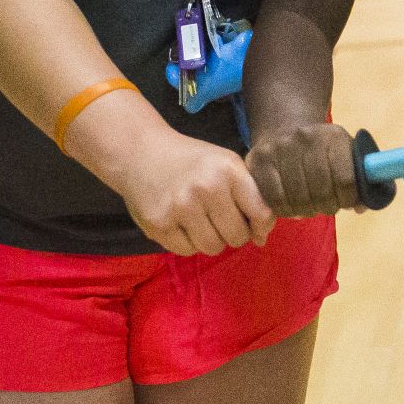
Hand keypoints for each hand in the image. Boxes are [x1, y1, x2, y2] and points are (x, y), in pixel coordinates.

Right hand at [113, 130, 276, 255]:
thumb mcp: (226, 164)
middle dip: (234, 234)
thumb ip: (250, 195)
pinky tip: (182, 224)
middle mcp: (207, 188)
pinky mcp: (158, 224)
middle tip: (223, 221)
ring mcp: (181, 208)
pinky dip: (188, 243)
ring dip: (211, 240)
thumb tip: (261, 238)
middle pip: (237, 236)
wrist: (141, 152)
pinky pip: (186, 251)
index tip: (256, 227)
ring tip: (202, 222)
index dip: (262, 226)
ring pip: (213, 247)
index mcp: (229, 170)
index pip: (261, 213)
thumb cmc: (193, 161)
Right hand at [246, 121, 363, 217]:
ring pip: (297, 199)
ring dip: (307, 210)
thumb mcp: (345, 153)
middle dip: (327, 206)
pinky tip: (292, 206)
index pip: (346, 179)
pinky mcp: (258, 160)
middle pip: (321, 192)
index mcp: (334, 136)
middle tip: (327, 206)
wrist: (284, 127)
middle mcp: (306, 138)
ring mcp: (279, 148)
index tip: (346, 202)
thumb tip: (361, 207)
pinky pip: (274, 200)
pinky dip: (286, 210)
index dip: (348, 199)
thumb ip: (360, 179)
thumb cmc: (322, 148)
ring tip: (310, 206)